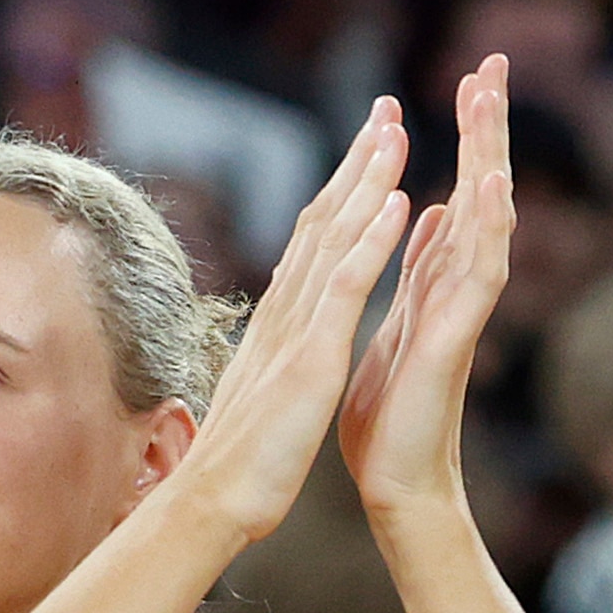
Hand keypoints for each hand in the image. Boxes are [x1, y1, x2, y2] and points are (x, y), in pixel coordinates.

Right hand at [169, 98, 415, 544]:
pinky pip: (347, 288)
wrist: (215, 502)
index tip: (368, 151)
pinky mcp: (311, 358)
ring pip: (335, 238)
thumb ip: (278, 352)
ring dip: (367, 181)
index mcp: (282, 321)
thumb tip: (281, 335)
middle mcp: (285, 311)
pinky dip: (372, 241)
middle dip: (356, 163)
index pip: (315, 242)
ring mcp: (296, 330)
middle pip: (323, 220)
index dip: (343, 192)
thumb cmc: (242, 457)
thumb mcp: (270, 387)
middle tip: (384, 111)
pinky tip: (397, 202)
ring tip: (395, 131)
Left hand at [340, 55, 517, 515]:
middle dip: (484, 130)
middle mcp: (455, 293)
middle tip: (493, 64)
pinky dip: (485, 234)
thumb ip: (417, 274)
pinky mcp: (451, 346)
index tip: (470, 81)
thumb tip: (429, 219)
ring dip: (488, 164)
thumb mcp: (395, 327)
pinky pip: (475, 281)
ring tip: (492, 106)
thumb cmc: (392, 421)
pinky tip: (489, 193)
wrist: (397, 489)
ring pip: (485, 225)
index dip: (463, 140)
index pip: (455, 195)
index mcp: (434, 285)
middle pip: (478, 195)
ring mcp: (460, 318)